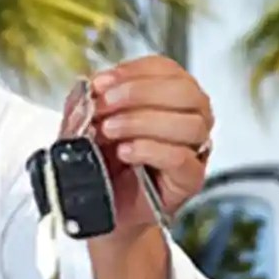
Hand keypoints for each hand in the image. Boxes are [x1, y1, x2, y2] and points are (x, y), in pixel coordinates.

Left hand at [63, 55, 213, 229]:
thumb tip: (89, 87)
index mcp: (168, 97)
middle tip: (104, 106)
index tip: (100, 83)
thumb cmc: (101, 164)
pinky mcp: (189, 180)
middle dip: (138, 93)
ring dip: (142, 121)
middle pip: (185, 91)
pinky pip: (181, 158)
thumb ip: (85, 103)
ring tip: (109, 131)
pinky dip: (150, 149)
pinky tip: (125, 152)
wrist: (103, 208)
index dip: (132, 71)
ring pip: (188, 123)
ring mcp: (194, 149)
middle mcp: (189, 118)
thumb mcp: (84, 125)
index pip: (165, 69)